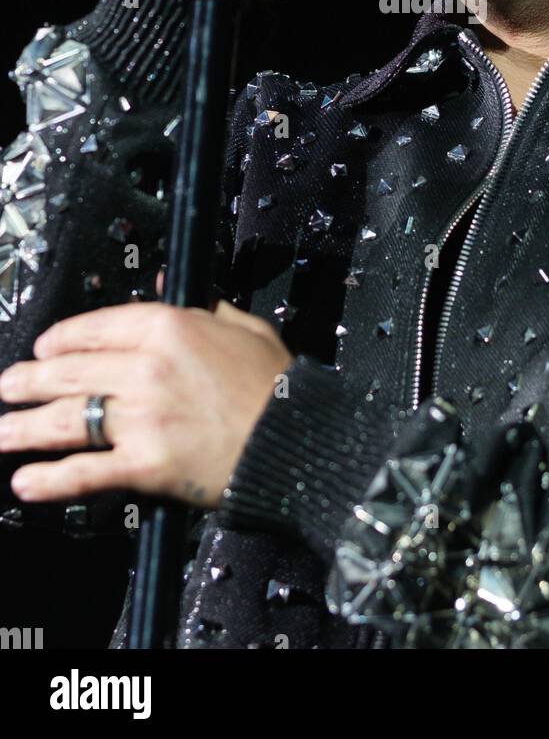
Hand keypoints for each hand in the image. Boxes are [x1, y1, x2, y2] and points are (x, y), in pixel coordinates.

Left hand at [0, 301, 292, 509]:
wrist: (296, 441)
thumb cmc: (277, 387)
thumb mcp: (246, 328)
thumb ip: (205, 308)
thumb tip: (168, 289)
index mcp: (170, 328)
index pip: (96, 327)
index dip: (60, 338)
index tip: (44, 347)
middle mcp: (147, 369)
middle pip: (69, 371)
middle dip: (28, 380)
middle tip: (9, 385)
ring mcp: (142, 418)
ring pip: (65, 420)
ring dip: (23, 427)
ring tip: (1, 431)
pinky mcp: (145, 464)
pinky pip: (85, 472)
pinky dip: (50, 480)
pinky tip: (26, 483)